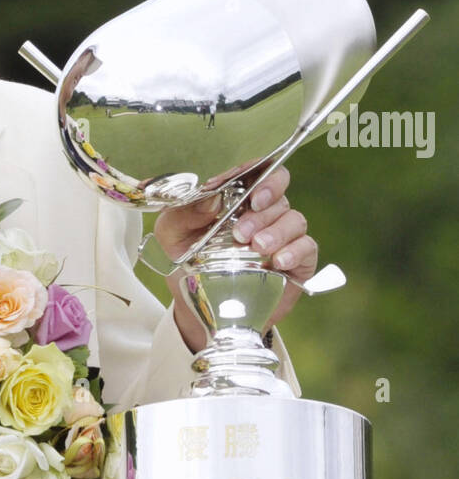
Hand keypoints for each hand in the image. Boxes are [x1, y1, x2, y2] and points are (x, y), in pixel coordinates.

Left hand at [153, 164, 317, 348]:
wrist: (198, 307)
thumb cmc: (188, 263)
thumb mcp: (172, 235)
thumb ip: (184, 212)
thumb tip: (213, 197)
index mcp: (236, 199)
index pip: (257, 172)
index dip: (258, 171)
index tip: (249, 188)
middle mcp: (262, 213)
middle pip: (278, 192)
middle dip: (264, 205)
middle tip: (242, 230)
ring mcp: (282, 237)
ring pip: (294, 219)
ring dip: (276, 230)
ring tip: (257, 246)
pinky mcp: (296, 262)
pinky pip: (307, 247)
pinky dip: (295, 251)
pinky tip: (278, 261)